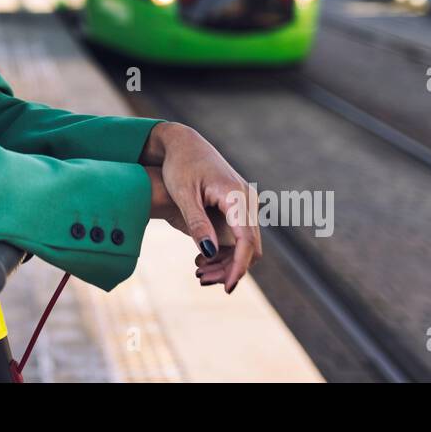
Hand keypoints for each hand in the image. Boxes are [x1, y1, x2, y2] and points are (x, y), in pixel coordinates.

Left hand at [144, 122, 261, 293]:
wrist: (183, 144)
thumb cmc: (179, 166)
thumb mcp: (184, 195)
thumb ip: (197, 223)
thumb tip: (209, 253)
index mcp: (235, 195)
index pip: (246, 240)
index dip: (239, 267)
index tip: (228, 287)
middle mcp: (247, 199)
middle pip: (250, 246)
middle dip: (230, 268)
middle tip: (202, 279)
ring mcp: (246, 202)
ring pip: (247, 243)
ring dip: (227, 261)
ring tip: (199, 271)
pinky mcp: (240, 205)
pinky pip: (240, 234)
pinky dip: (225, 250)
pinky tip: (203, 257)